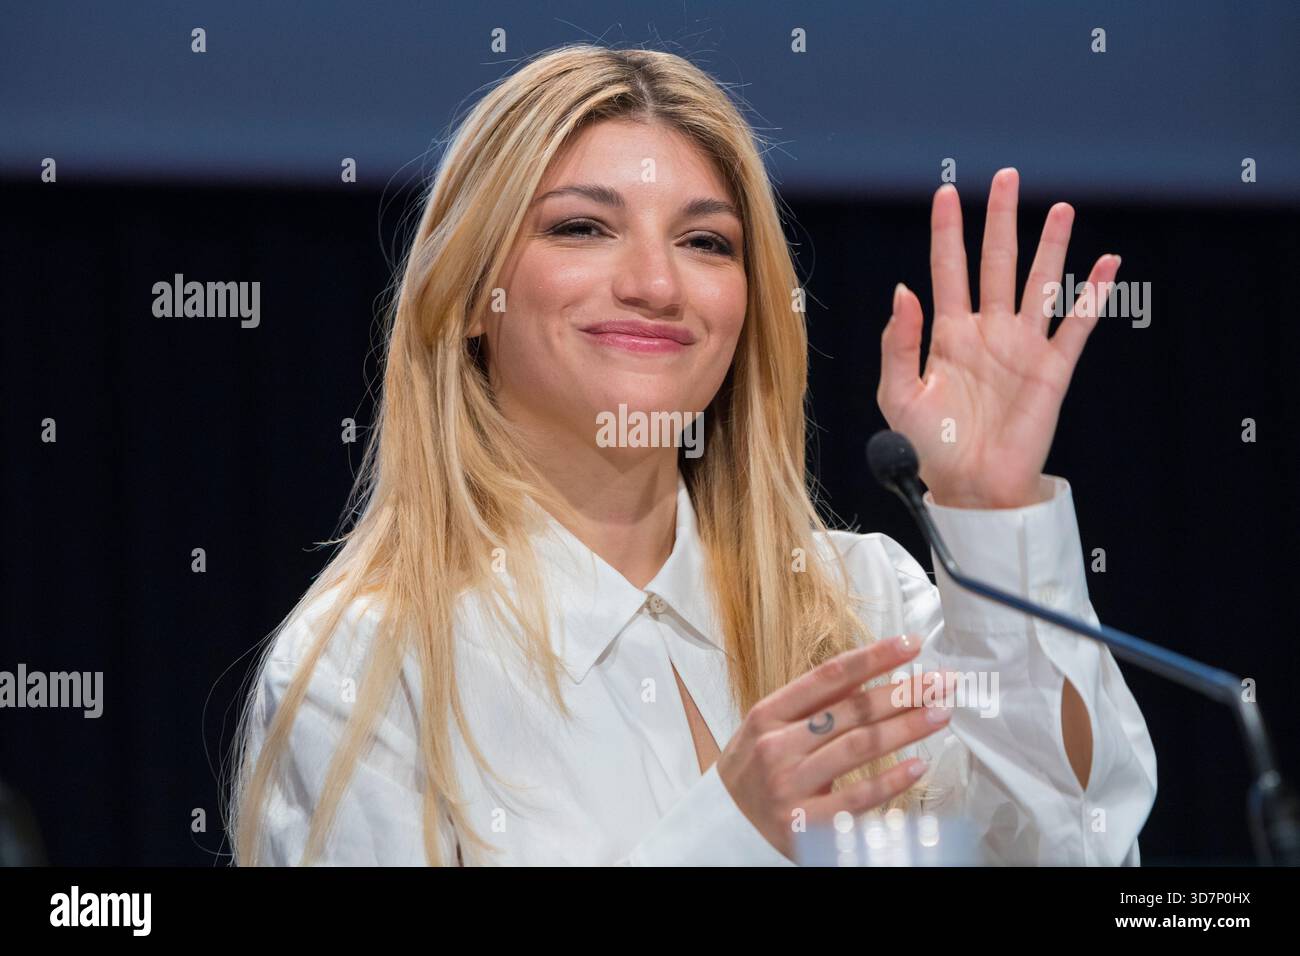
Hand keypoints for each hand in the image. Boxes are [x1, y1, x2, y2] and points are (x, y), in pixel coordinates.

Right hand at [715, 635, 950, 860]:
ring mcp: (789, 786)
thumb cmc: (754, 768)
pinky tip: (919, 765)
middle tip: (943, 682)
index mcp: (767, 713)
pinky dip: (891, 781)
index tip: (911, 644)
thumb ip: (814, 704)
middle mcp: (776, 746)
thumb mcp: (769, 727)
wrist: (723, 824)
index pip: (829, 676)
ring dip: (906, 728)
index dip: (874, 657)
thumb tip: (873, 675)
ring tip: (940, 713)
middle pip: (852, 710)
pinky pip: (857, 798)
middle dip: (904, 692)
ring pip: (859, 747)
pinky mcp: (804, 824)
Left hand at [877, 168, 1120, 508]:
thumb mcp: (898, 395)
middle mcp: (987, 332)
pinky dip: (1092, 293)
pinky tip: (1106, 262)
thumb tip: (903, 290)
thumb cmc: (929, 448)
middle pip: (996, 263)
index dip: (947, 232)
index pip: (947, 270)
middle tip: (1007, 176)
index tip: (946, 193)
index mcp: (948, 334)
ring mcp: (1021, 348)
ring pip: (1039, 283)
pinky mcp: (1051, 370)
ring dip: (1050, 246)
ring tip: (1060, 207)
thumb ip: (897, 343)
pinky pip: (1076, 324)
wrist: (969, 489)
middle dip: (1001, 220)